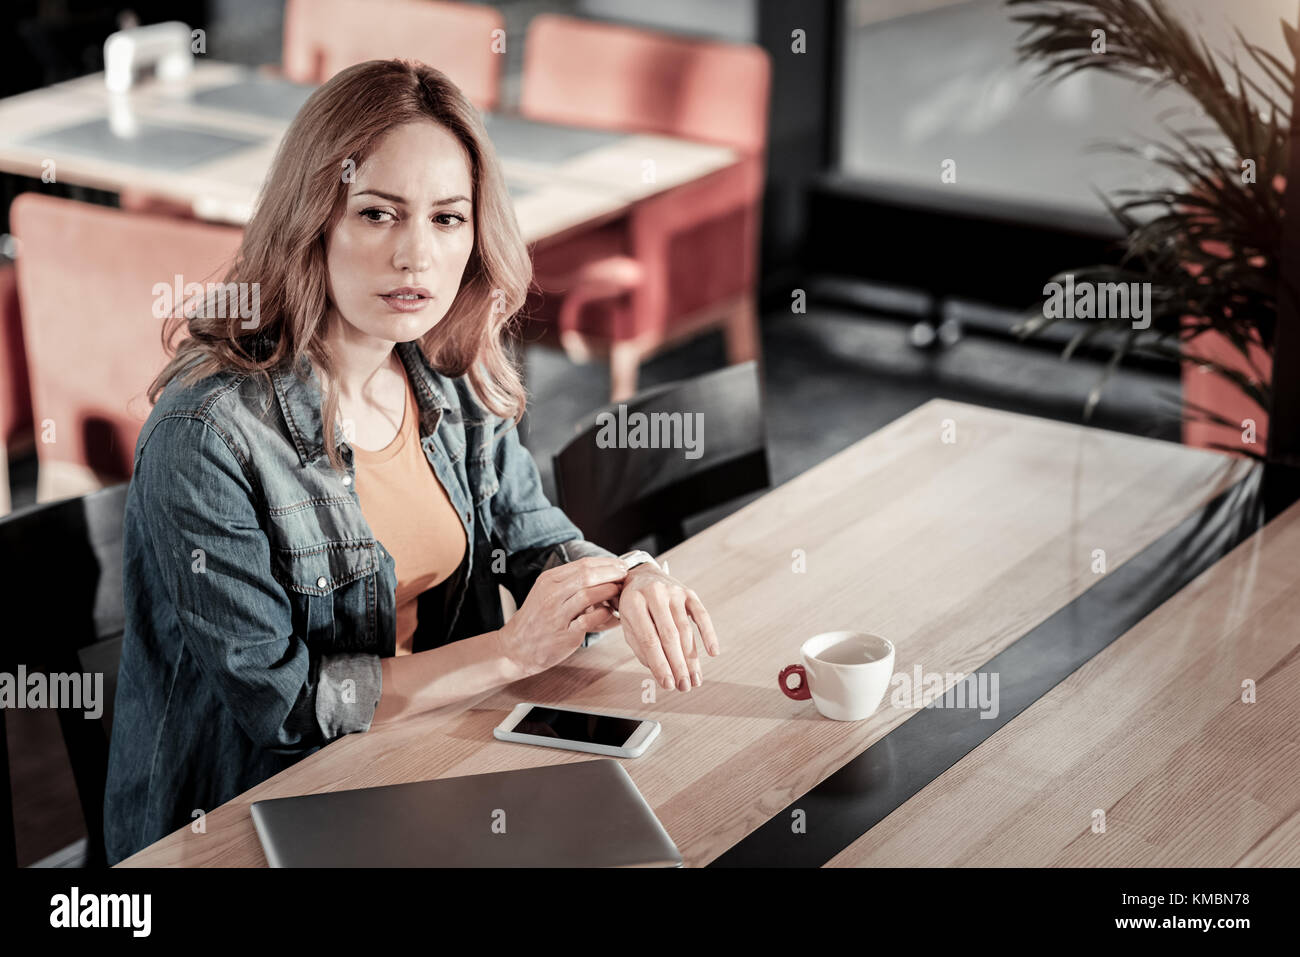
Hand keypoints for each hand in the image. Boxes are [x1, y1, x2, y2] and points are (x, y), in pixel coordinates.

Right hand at [494, 557, 626, 678]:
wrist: (515, 648)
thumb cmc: (536, 620)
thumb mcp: (546, 593)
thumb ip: (570, 583)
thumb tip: (602, 573)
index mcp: (548, 580)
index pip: (582, 564)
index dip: (605, 563)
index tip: (620, 564)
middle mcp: (551, 594)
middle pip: (587, 575)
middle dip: (611, 573)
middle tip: (625, 575)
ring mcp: (557, 614)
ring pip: (589, 595)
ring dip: (610, 591)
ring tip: (621, 592)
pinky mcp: (565, 633)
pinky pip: (590, 620)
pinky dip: (606, 614)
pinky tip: (613, 614)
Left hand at [615, 564, 719, 691]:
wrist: (642, 575)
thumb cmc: (634, 607)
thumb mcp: (628, 625)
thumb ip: (641, 648)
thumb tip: (661, 671)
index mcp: (634, 603)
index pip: (649, 639)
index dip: (660, 664)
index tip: (667, 684)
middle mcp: (654, 594)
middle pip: (669, 635)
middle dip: (678, 664)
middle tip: (684, 686)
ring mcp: (674, 591)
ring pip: (686, 629)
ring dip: (692, 657)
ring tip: (695, 679)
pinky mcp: (688, 592)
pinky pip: (702, 614)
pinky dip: (708, 633)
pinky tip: (713, 652)